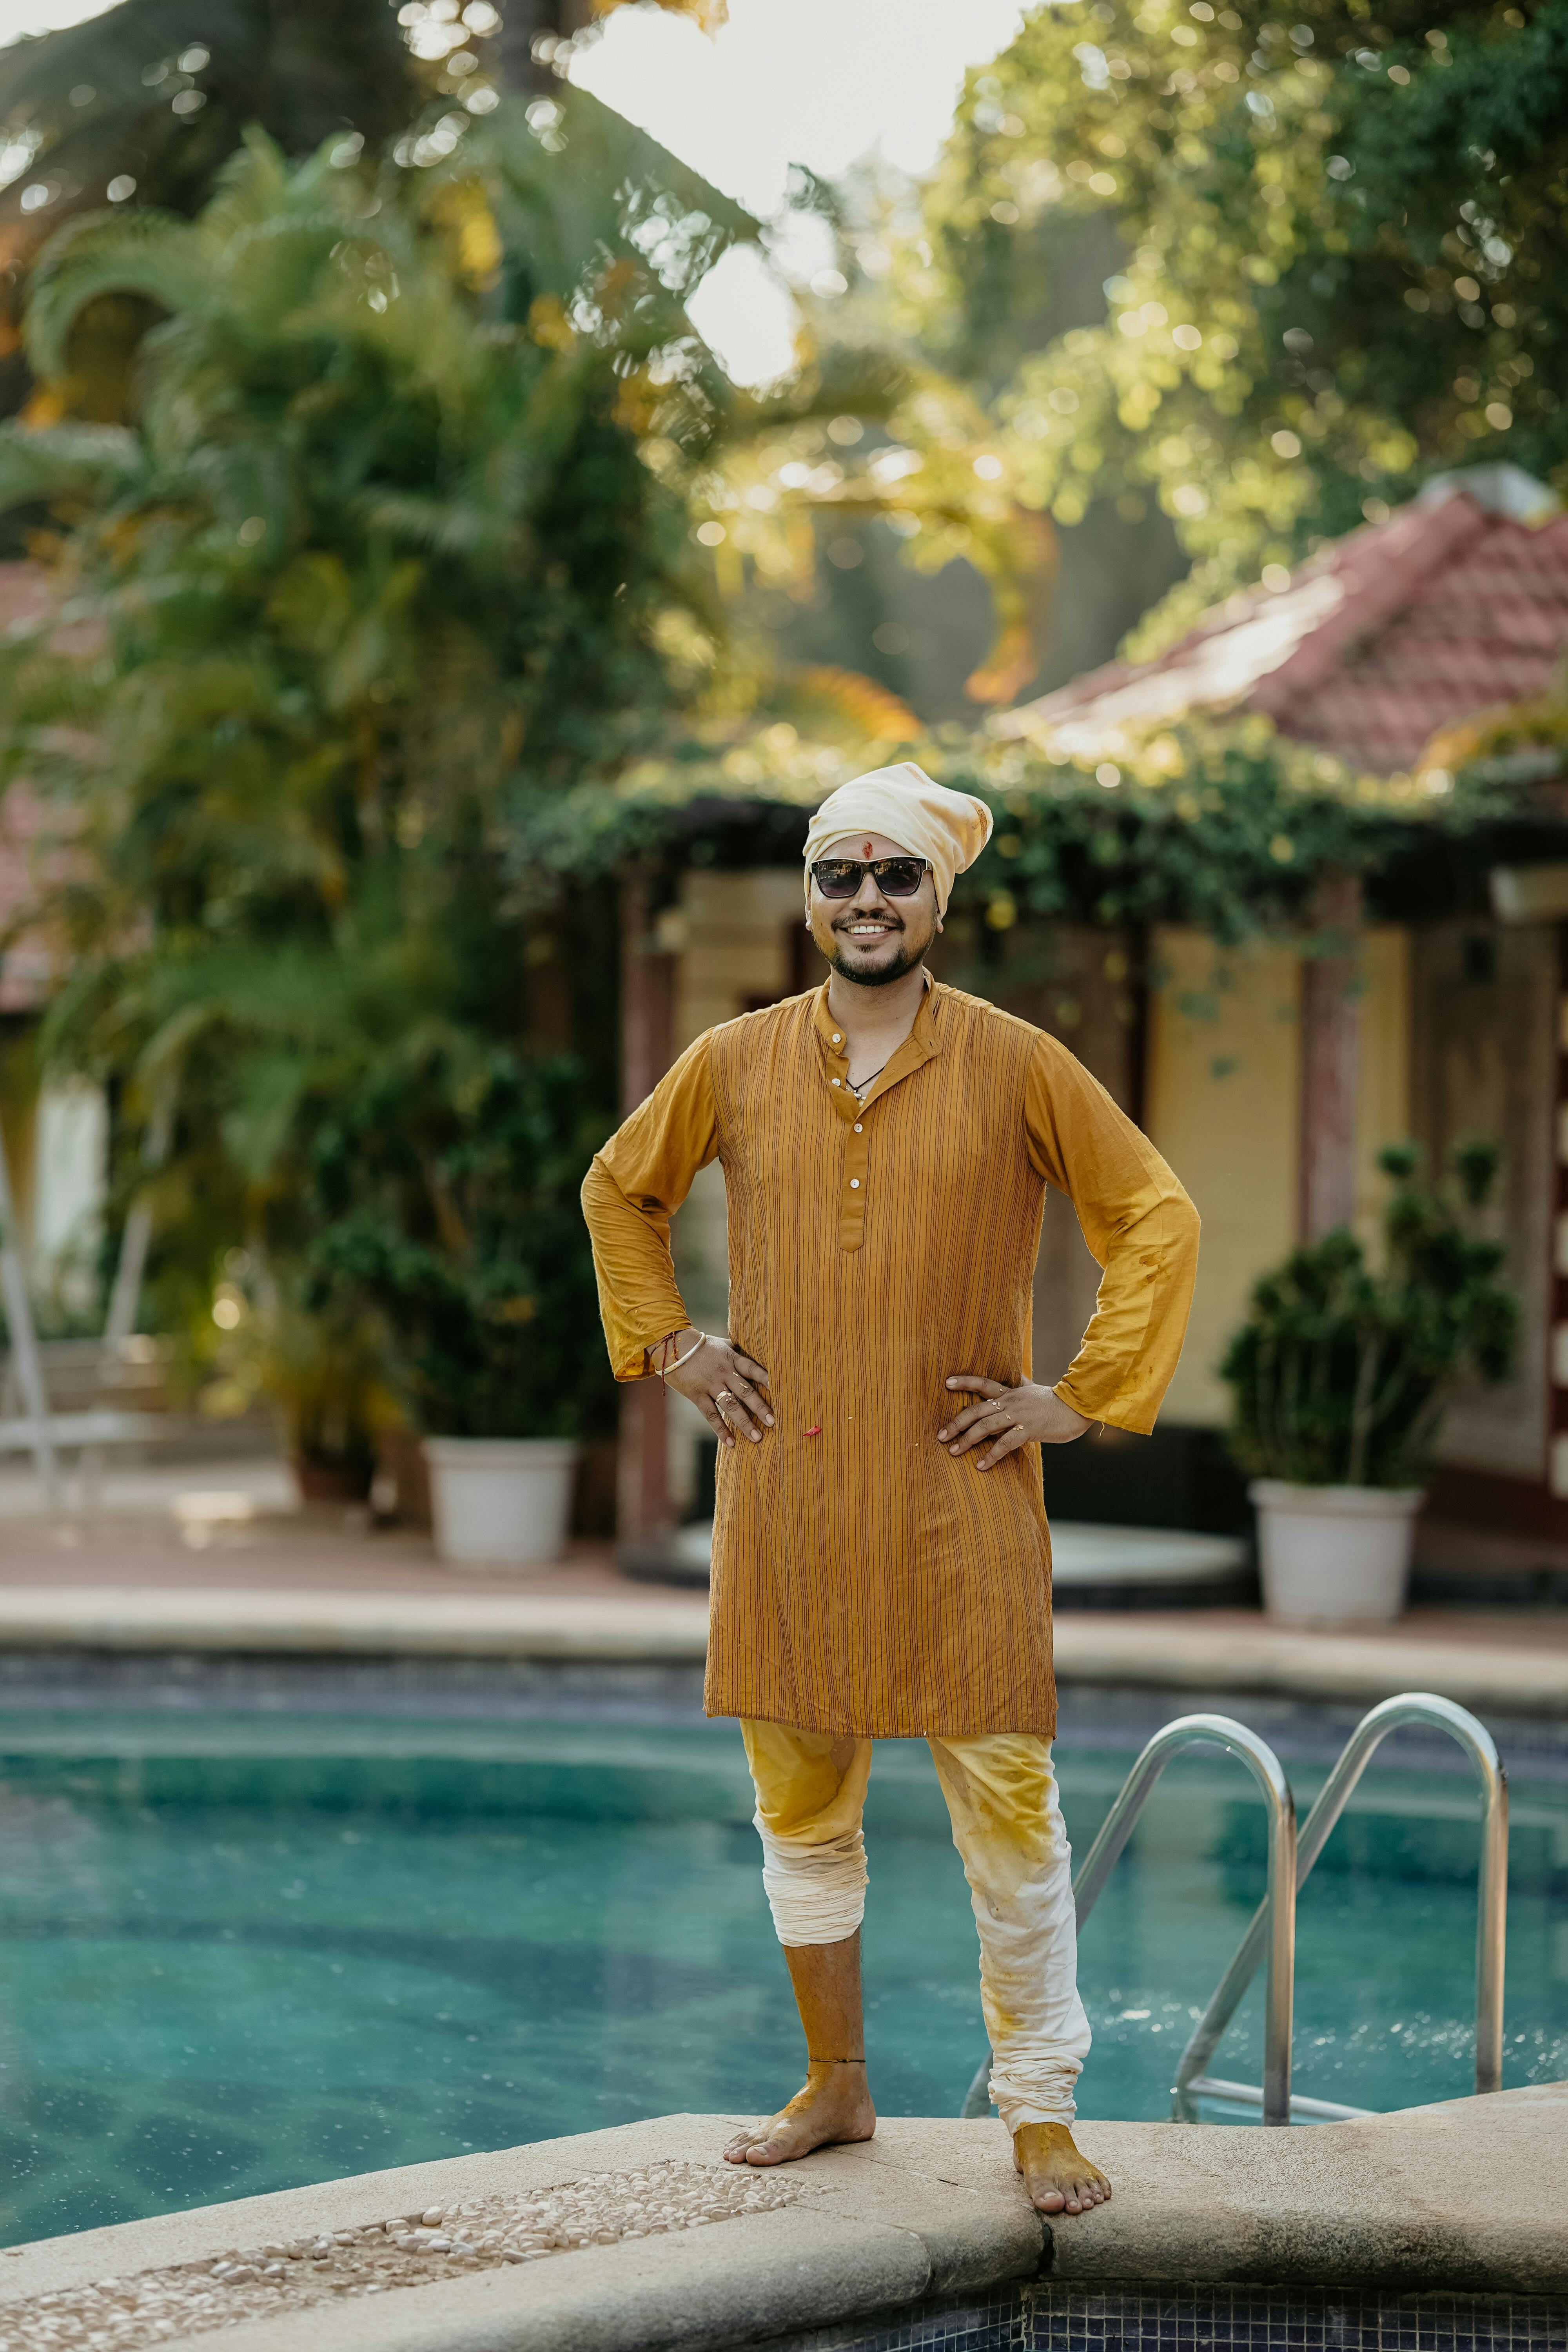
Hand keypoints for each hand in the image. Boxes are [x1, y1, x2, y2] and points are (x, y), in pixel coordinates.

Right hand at [660, 1329, 772, 1449]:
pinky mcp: (697, 1395)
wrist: (672, 1345)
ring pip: (730, 1406)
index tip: (783, 1390)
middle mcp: (724, 1372)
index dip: (767, 1379)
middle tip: (774, 1422)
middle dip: (760, 1407)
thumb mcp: (723, 1345)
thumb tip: (761, 1356)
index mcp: (732, 1359)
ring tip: (757, 1438)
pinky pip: (711, 1415)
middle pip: (745, 1391)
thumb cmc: (702, 1346)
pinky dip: (721, 1429)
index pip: (753, 1369)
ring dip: (744, 1423)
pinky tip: (731, 1443)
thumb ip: (739, 1354)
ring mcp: (710, 1384)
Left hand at [937, 1376, 1090, 1470]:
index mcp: (1010, 1392)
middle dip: (956, 1423)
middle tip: (941, 1436)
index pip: (983, 1383)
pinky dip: (991, 1455)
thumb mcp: (1032, 1390)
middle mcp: (1010, 1401)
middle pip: (976, 1410)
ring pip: (986, 1427)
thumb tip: (1014, 1378)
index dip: (964, 1381)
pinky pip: (1005, 1444)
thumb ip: (1019, 1386)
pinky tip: (981, 1465)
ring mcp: (1018, 1415)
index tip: (946, 1383)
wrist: (1076, 1408)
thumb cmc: (1054, 1402)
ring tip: (954, 1452)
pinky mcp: (1028, 1430)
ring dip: (967, 1440)